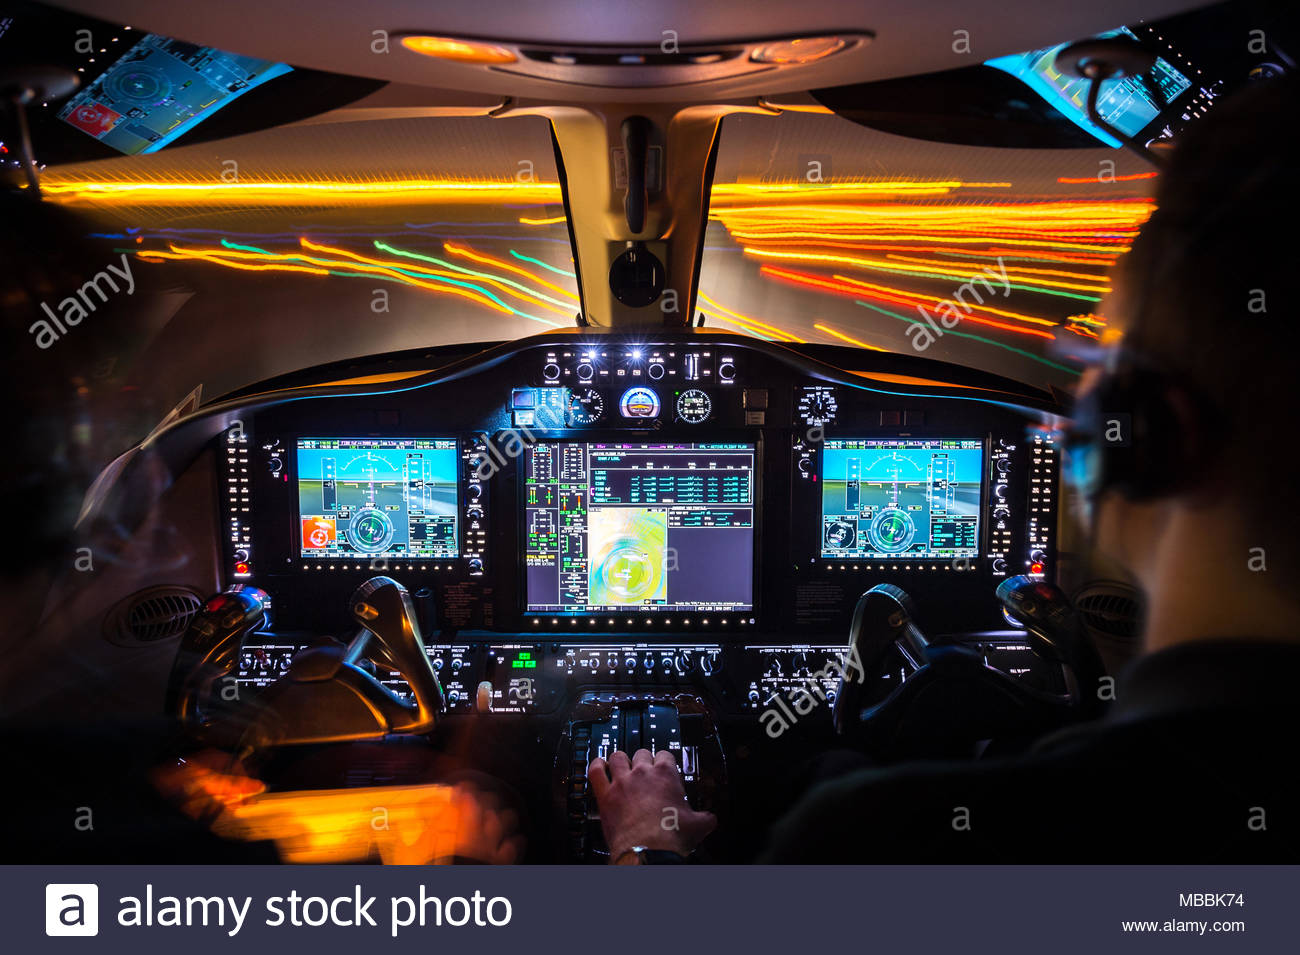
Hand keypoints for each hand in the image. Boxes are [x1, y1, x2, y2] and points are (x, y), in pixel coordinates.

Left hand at [588, 749, 715, 862]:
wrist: (648, 850)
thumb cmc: (670, 837)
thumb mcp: (698, 825)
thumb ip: (705, 817)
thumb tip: (710, 819)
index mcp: (666, 775)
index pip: (665, 754)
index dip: (664, 761)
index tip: (664, 768)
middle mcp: (642, 773)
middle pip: (641, 753)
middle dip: (643, 760)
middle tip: (644, 770)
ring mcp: (622, 782)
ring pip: (617, 757)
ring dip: (619, 759)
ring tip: (621, 764)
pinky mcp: (605, 795)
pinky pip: (596, 771)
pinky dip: (596, 766)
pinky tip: (598, 765)